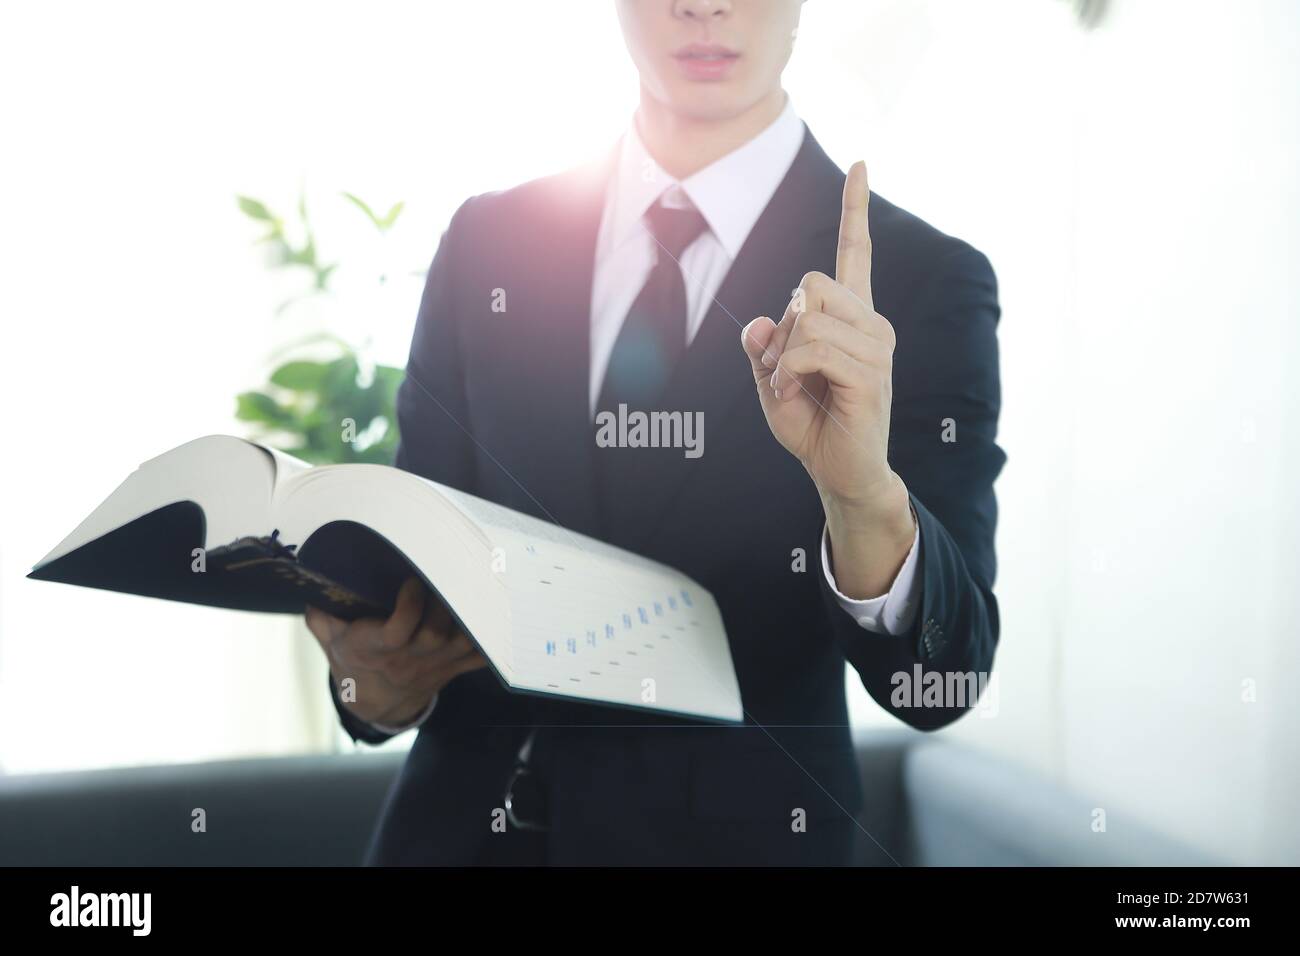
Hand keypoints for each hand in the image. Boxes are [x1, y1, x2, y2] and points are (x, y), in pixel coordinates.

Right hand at [305, 576, 486, 726]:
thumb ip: (321, 616)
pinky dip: (495, 638)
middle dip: (444, 604)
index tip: (413, 580)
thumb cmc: (353, 660)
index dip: (410, 606)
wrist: (376, 702)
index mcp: (377, 649)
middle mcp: (410, 658)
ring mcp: (436, 664)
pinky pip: (481, 656)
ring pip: (462, 642)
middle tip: (450, 573)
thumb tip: (311, 584)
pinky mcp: (454, 667)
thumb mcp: (329, 640)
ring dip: (472, 617)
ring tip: (474, 584)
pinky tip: (499, 612)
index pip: (398, 630)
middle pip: (436, 633)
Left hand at [740, 161, 913, 596]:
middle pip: (809, 283)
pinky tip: (796, 395)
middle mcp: (870, 323)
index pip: (854, 252)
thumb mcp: (771, 382)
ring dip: (782, 356)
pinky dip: (787, 374)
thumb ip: (762, 349)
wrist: (840, 471)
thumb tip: (758, 322)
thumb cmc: (812, 425)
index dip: (855, 209)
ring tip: (792, 386)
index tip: (860, 164)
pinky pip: (811, 350)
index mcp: (851, 317)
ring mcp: (875, 348)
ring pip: (807, 317)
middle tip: (784, 367)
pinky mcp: (870, 375)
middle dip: (783, 324)